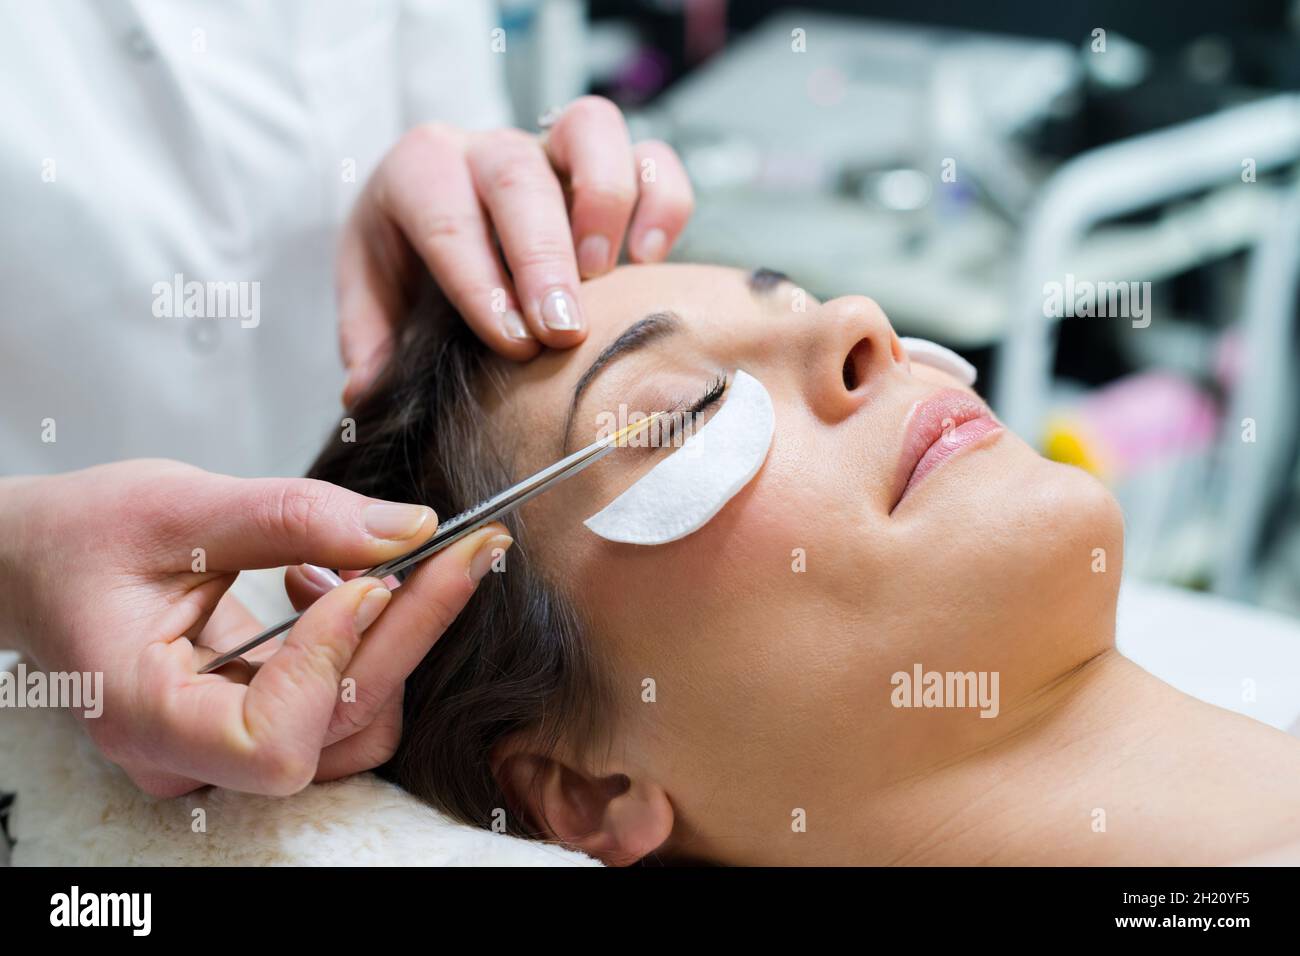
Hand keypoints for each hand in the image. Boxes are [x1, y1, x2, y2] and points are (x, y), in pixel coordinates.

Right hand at [0, 460, 510, 796]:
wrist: (40, 564)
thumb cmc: (80, 537)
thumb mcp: (175, 505)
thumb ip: (293, 516)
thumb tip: (411, 528)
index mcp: (142, 714)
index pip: (269, 740)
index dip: (331, 666)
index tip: (365, 580)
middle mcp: (186, 754)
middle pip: (335, 726)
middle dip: (411, 631)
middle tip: (470, 549)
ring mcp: (223, 751)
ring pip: (353, 727)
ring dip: (393, 641)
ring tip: (370, 567)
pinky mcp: (254, 726)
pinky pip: (340, 710)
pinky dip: (365, 647)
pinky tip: (336, 587)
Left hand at [337, 95, 694, 403]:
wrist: (438, 213)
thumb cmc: (408, 258)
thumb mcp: (371, 291)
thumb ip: (367, 339)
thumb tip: (365, 391)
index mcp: (420, 170)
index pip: (447, 217)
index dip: (481, 282)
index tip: (512, 344)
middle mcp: (488, 149)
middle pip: (519, 177)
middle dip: (544, 259)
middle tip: (562, 332)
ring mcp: (552, 147)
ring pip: (591, 129)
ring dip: (604, 203)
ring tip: (607, 277)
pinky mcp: (609, 162)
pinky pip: (650, 155)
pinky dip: (661, 201)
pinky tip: (650, 261)